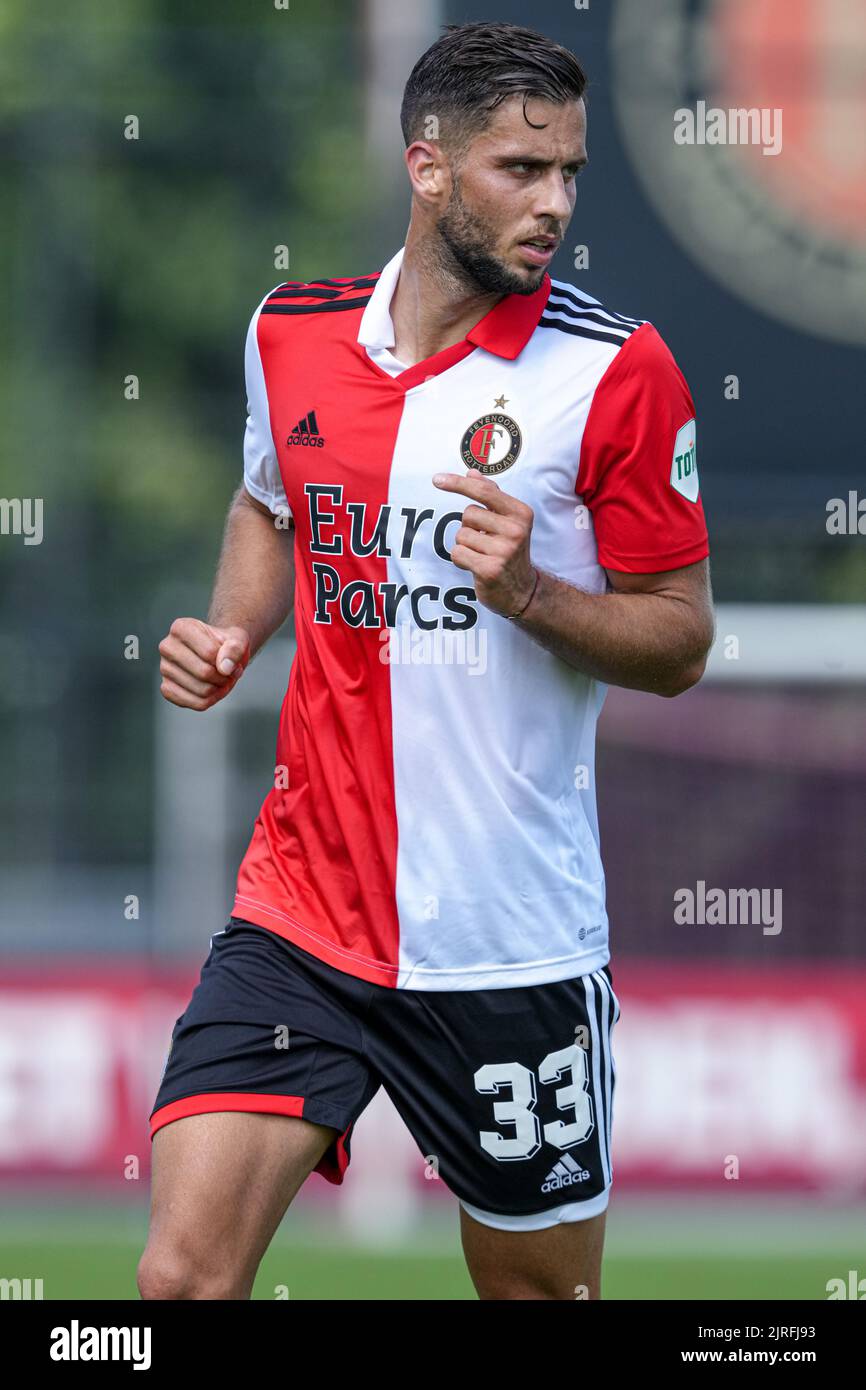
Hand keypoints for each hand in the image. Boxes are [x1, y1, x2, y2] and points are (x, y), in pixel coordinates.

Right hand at [158, 618, 249, 710]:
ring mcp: (164, 669)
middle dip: (224, 677)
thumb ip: (235, 648)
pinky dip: (210, 700)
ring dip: (219, 689)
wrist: (217, 653)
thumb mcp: (237, 639)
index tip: (232, 660)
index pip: (210, 653)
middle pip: (204, 673)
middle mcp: (167, 647)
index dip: (228, 662)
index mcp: (180, 628)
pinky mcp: (167, 688)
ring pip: (202, 690)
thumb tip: (225, 668)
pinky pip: (194, 703)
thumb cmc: (225, 644)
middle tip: (229, 673)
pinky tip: (213, 690)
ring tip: (221, 679)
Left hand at [432, 468, 536, 617]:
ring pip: (461, 535)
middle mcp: (516, 530)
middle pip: (468, 514)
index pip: (484, 492)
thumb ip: (491, 495)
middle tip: (485, 541)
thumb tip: (471, 473)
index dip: (458, 483)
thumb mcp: (508, 520)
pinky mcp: (490, 569)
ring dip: (466, 545)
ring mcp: (504, 551)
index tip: (436, 479)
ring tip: (483, 554)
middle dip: (469, 526)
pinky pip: (457, 554)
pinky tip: (476, 566)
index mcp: (521, 513)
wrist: (522, 591)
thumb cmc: (510, 550)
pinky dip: (461, 560)